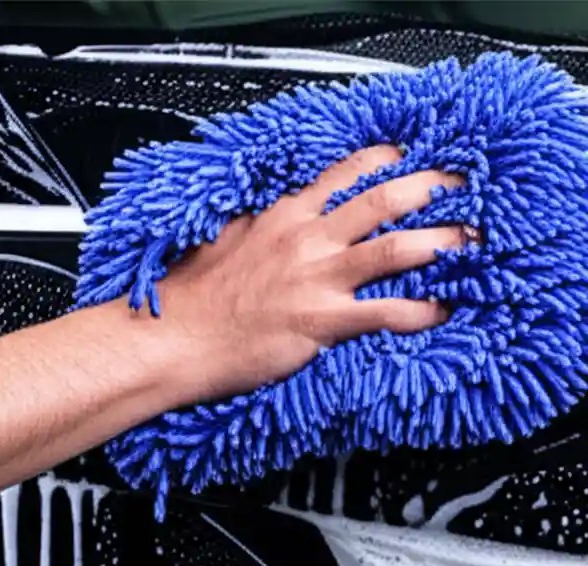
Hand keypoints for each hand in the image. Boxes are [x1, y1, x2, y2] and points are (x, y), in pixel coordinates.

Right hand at [0, 145, 468, 504]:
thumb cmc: (185, 297)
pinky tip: (442, 311)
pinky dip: (422, 311)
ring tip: (467, 241)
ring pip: (397, 249)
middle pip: (382, 201)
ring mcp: (317, 279)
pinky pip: (387, 313)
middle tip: (457, 187)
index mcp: (280, 217)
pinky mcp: (323, 321)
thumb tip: (263, 221)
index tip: (404, 157)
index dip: (381, 162)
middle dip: (428, 190)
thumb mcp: (218, 242)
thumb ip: (252, 228)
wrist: (169, 337)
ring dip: (441, 243)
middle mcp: (305, 240)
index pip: (341, 176)